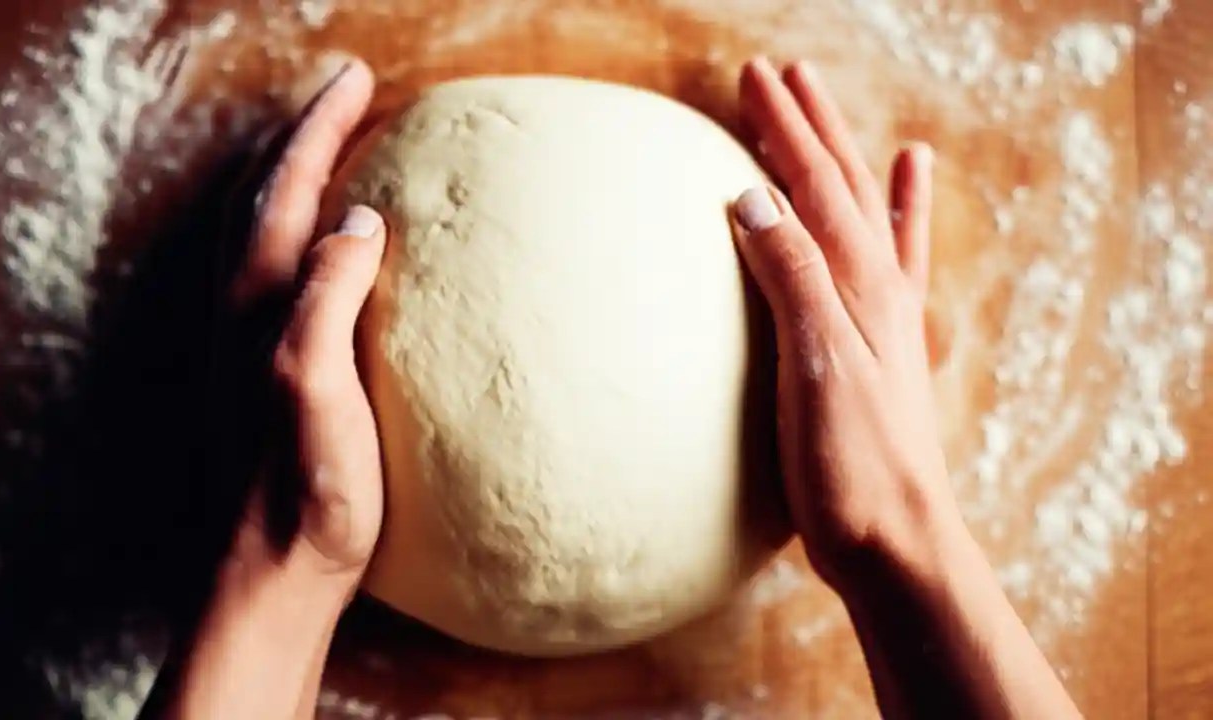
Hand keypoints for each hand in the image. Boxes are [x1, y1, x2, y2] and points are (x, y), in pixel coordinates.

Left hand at [143, 60, 386, 719]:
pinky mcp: (274, 376)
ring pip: (268, 234)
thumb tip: (359, 219)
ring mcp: (255, 345)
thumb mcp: (314, 384)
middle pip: (267, 198)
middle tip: (348, 94)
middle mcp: (247, 313)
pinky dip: (304, 233)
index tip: (358, 78)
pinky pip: (285, 276)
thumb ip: (325, 296)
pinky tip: (335, 255)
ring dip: (297, 179)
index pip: (288, 190)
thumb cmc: (301, 488)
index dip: (321, 129)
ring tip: (335, 153)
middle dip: (307, 138)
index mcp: (261, 304)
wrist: (271, 571)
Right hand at [731, 57, 951, 590]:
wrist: (897, 539)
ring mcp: (887, 313)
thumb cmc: (849, 464)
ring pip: (863, 208)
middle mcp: (878, 287)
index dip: (781, 128)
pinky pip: (899, 254)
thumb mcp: (813, 365)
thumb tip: (752, 195)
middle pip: (841, 183)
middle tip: (777, 73)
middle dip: (808, 124)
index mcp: (856, 284)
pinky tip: (914, 176)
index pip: (811, 185)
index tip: (750, 77)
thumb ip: (791, 276)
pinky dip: (906, 206)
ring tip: (826, 105)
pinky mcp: (885, 344)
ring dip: (844, 152)